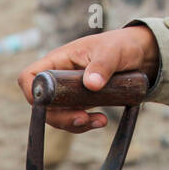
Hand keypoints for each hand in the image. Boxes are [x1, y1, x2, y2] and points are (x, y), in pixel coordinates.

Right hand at [17, 26, 159, 132]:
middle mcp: (59, 77)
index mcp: (59, 60)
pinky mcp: (80, 101)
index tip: (48, 105)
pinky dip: (84, 124)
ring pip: (58, 114)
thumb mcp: (113, 52)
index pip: (30, 77)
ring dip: (74, 124)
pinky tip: (102, 120)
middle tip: (82, 119)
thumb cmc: (122, 45)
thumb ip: (103, 65)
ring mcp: (68, 91)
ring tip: (99, 121)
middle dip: (59, 117)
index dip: (31, 92)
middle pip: (43, 103)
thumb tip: (91, 84)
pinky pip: (73, 117)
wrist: (139, 54)